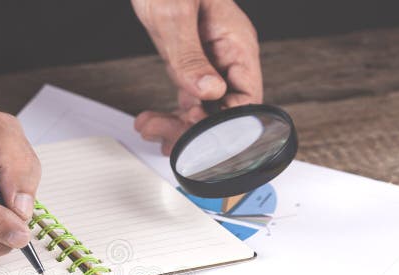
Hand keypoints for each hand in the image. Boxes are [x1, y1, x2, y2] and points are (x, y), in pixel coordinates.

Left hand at [132, 0, 262, 153]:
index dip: (227, 125)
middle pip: (224, 109)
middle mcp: (227, 56)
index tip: (199, 136)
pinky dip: (171, 111)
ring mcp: (210, 60)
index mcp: (237, 43)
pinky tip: (153, 120)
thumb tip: (208, 93)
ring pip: (204, 107)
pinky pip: (189, 96)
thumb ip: (190, 57)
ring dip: (178, 124)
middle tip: (165, 135)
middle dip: (194, 128)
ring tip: (150, 128)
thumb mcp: (174, 14)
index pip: (248, 99)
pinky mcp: (191, 61)